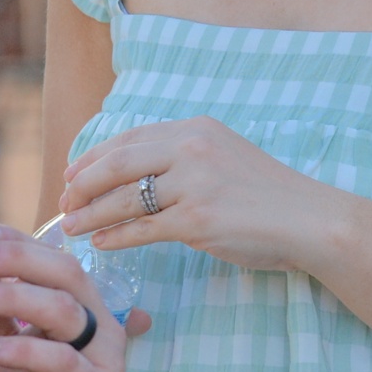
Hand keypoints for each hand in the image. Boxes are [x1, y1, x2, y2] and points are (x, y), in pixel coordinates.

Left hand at [0, 222, 124, 371]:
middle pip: (67, 274)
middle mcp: (100, 330)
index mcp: (78, 313)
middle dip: (19, 258)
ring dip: (15, 295)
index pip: (55, 262)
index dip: (19, 242)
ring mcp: (104, 363)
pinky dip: (25, 348)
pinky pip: (64, 362)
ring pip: (66, 311)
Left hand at [57, 116, 343, 273]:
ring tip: (71, 226)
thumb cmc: (266, 194)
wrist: (309, 219)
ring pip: (125, 198)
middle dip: (83, 184)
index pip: (130, 138)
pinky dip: (116, 236)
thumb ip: (184, 156)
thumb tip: (134, 169)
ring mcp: (195, 184)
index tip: (71, 174)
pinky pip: (143, 228)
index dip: (94, 157)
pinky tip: (102, 242)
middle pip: (118, 163)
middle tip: (63, 201)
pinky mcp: (198, 220)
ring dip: (91, 214)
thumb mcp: (223, 156)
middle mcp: (192, 149)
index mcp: (196, 129)